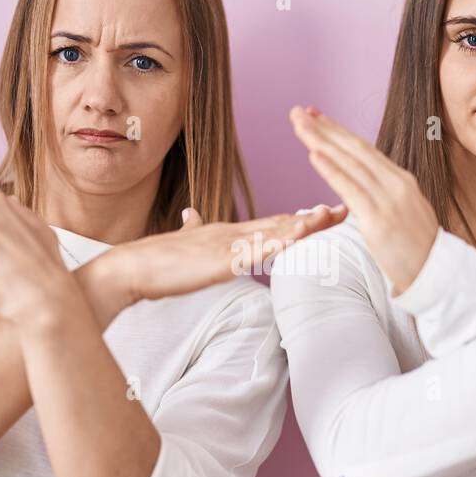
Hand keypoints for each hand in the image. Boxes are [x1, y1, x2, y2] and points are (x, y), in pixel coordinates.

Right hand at [84, 202, 347, 311]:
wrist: (129, 268)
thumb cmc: (154, 263)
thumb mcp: (182, 243)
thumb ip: (191, 228)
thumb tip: (190, 213)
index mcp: (225, 233)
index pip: (270, 224)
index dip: (300, 218)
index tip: (326, 212)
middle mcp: (230, 233)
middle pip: (280, 223)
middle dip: (314, 218)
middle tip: (346, 208)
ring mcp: (225, 245)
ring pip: (272, 233)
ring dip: (303, 225)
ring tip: (331, 217)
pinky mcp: (218, 261)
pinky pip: (254, 251)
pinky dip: (277, 243)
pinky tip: (295, 238)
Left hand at [287, 105, 438, 294]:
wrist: (438, 274)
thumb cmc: (415, 250)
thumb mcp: (403, 212)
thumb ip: (383, 196)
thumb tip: (362, 187)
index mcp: (400, 180)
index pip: (363, 149)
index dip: (337, 131)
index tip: (316, 116)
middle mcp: (395, 183)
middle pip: (353, 148)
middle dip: (324, 128)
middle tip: (298, 111)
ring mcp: (388, 200)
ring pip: (349, 163)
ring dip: (321, 141)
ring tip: (299, 124)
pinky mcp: (379, 220)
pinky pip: (351, 190)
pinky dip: (331, 170)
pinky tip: (314, 154)